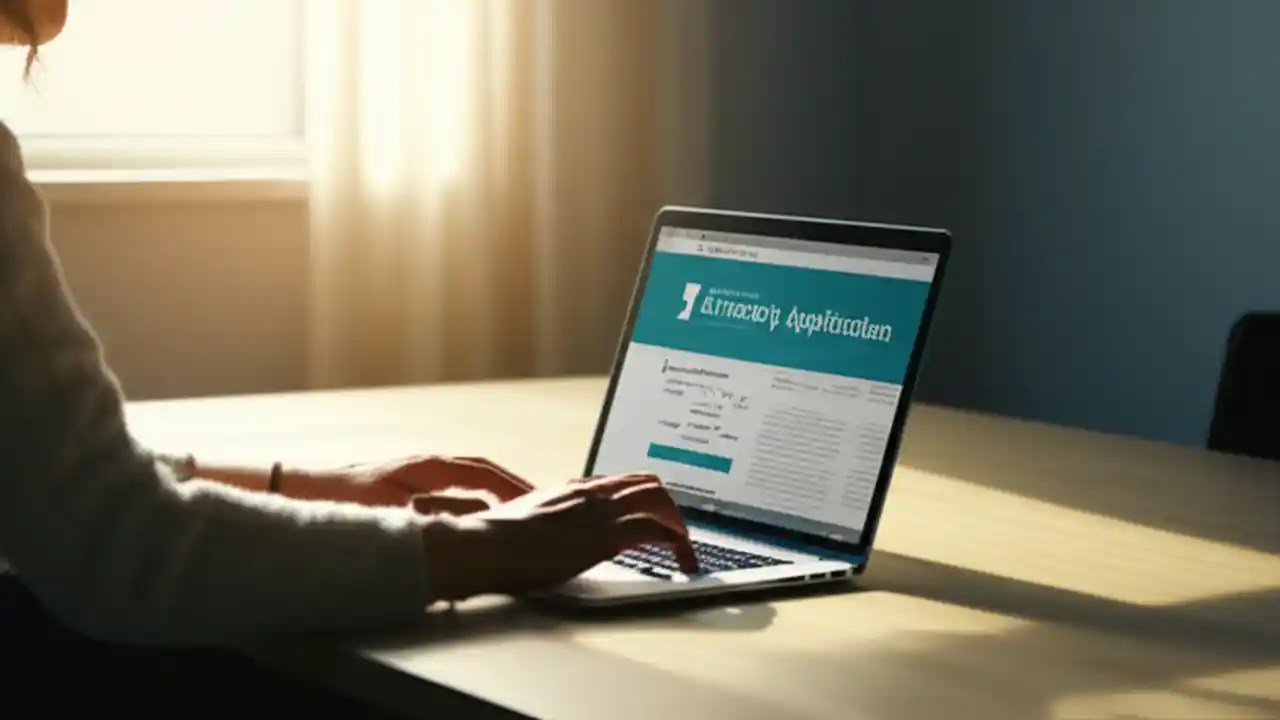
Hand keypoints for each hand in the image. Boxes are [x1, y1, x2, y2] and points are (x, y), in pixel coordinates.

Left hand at [344, 456, 535, 510]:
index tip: (537, 500)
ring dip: (495, 496)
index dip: (512, 486)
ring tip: (519, 515)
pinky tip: (479, 523)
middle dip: (513, 489)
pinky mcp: (410, 488)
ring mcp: (419, 475)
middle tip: (541, 507)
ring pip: (468, 483)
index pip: (482, 472)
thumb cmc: (341, 501)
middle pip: (482, 473)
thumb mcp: (387, 512)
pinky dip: (474, 504)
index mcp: (427, 467)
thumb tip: (464, 529)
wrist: (302, 489)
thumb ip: (428, 519)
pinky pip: (453, 493)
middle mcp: (427, 466)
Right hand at [423, 474, 698, 599]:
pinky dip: (675, 542)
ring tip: (687, 549)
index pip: (620, 482)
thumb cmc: (494, 540)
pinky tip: (681, 557)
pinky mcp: (606, 537)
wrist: (485, 545)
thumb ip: (545, 519)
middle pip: (647, 483)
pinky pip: (654, 528)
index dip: (641, 497)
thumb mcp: (524, 521)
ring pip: (658, 500)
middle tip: (677, 531)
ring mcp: (600, 513)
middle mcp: (591, 494)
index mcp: (572, 489)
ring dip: (678, 524)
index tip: (649, 514)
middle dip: (668, 505)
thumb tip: (543, 529)